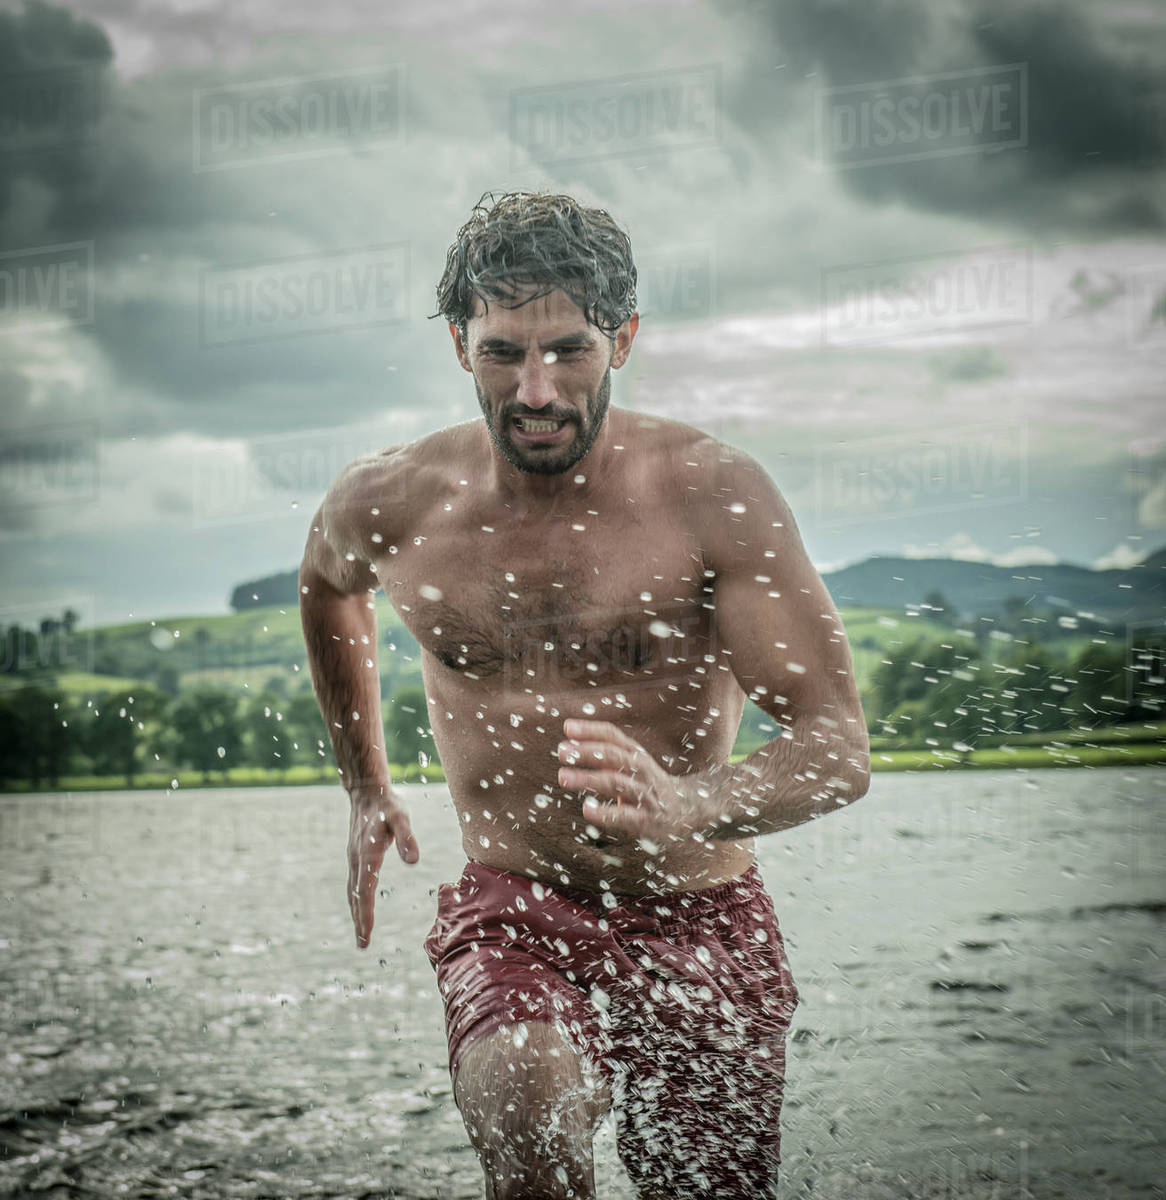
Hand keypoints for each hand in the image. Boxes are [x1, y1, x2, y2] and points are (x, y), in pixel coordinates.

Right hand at [347, 785, 418, 949]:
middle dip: (359, 920)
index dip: (365, 914)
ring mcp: (354, 856)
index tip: (366, 934)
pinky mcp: (356, 853)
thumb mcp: (401, 817)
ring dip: (356, 912)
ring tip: (361, 932)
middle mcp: (356, 859)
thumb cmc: (387, 804)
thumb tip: (414, 862)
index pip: (364, 891)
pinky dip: (356, 898)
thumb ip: (407, 838)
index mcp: (367, 855)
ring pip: (353, 890)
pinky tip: (360, 904)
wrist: (367, 789)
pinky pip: (354, 882)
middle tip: (362, 944)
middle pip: (355, 896)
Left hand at [556, 718, 716, 844]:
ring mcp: (645, 794)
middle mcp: (641, 769)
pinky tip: (587, 809)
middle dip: (586, 752)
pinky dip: (605, 812)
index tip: (567, 727)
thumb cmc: (648, 784)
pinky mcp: (646, 819)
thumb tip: (569, 743)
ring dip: (588, 778)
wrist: (687, 809)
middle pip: (613, 755)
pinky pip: (624, 815)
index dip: (590, 730)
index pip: (612, 736)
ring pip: (616, 782)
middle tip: (561, 751)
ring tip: (563, 776)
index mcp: (635, 753)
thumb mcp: (631, 763)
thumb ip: (605, 754)